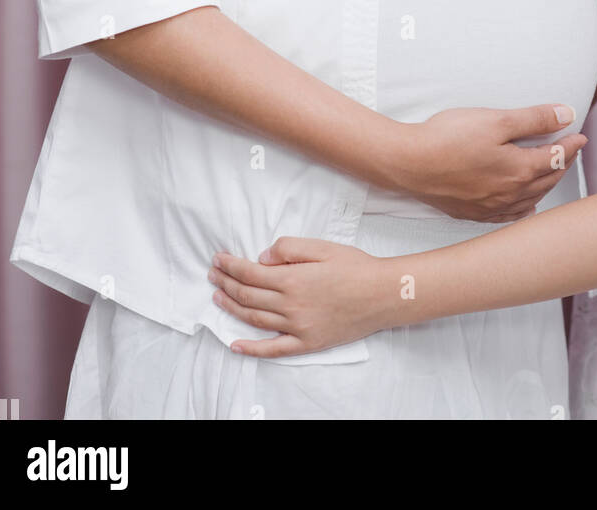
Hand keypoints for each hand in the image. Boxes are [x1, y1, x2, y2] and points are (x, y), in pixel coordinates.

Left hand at [209, 238, 388, 356]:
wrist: (383, 294)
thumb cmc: (355, 267)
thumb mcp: (322, 246)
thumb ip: (289, 248)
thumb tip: (261, 258)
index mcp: (292, 278)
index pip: (250, 273)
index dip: (230, 266)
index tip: (218, 260)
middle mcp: (290, 305)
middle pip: (248, 295)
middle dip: (226, 283)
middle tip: (212, 275)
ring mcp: (297, 328)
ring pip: (255, 319)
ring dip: (232, 308)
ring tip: (218, 298)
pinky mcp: (307, 343)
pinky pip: (273, 349)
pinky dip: (251, 349)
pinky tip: (235, 344)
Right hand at [389, 104, 586, 221]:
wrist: (410, 163)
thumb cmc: (449, 137)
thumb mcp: (496, 120)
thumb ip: (534, 119)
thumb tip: (566, 115)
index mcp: (519, 170)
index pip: (555, 157)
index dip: (570, 145)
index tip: (580, 136)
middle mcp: (510, 194)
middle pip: (546, 180)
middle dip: (562, 164)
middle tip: (570, 151)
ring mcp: (491, 206)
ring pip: (530, 199)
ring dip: (546, 185)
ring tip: (553, 173)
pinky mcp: (474, 212)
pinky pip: (509, 215)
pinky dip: (523, 207)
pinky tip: (525, 205)